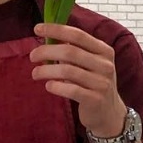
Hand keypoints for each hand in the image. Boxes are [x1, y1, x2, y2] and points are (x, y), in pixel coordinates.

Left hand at [30, 21, 127, 138]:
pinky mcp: (95, 99)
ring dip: (45, 70)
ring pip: (67, 70)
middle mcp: (105, 65)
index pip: (78, 35)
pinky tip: (49, 86)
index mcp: (104, 51)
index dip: (56, 30)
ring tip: (35, 73)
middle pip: (69, 52)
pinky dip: (55, 86)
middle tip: (32, 56)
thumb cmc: (93, 83)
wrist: (109, 113)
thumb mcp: (91, 63)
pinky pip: (70, 89)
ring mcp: (102, 83)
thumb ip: (74, 50)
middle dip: (45, 52)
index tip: (37, 29)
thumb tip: (48, 34)